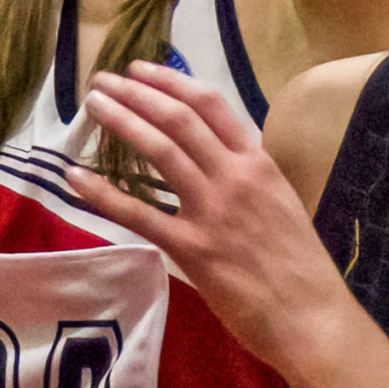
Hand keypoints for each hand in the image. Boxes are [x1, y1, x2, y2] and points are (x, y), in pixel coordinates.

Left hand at [64, 62, 361, 375]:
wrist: (312, 317)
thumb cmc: (300, 266)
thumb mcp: (280, 202)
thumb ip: (247, 177)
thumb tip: (213, 158)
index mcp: (258, 162)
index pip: (211, 105)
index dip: (171, 81)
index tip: (141, 70)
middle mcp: (234, 176)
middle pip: (178, 118)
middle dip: (137, 93)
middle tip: (104, 80)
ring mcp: (212, 210)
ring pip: (160, 150)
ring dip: (122, 121)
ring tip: (94, 105)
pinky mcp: (192, 248)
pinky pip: (139, 213)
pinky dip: (103, 193)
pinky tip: (76, 177)